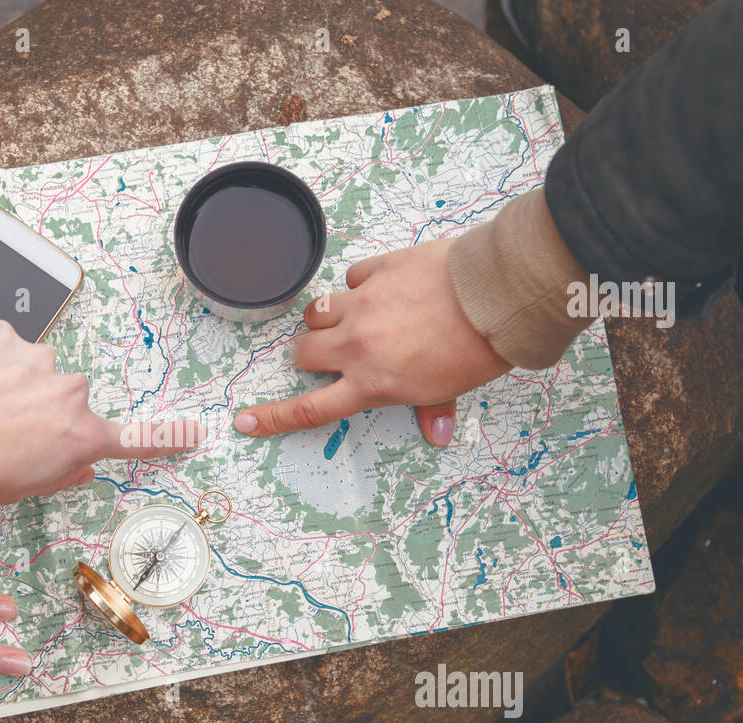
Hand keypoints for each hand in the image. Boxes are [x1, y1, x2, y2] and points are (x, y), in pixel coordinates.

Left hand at [0, 320, 202, 508]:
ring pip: (35, 369)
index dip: (168, 437)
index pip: (135, 438)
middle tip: (4, 430)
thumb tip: (79, 467)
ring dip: (14, 382)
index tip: (194, 432)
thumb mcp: (19, 490)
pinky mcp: (3, 334)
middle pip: (69, 398)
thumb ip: (59, 474)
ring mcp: (38, 359)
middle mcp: (69, 393)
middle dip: (45, 409)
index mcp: (79, 437)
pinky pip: (3, 345)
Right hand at [233, 238, 512, 444]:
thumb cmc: (479, 347)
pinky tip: (386, 286)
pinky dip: (363, 284)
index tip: (246, 421)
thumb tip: (437, 433)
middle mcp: (357, 345)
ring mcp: (363, 304)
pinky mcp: (377, 270)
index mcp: (372, 382)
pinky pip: (352, 277)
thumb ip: (431, 407)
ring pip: (317, 312)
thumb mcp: (451, 388)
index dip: (272, 418)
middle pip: (303, 353)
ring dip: (328, 318)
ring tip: (353, 318)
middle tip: (339, 354)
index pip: (309, 408)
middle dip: (314, 355)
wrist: (496, 295)